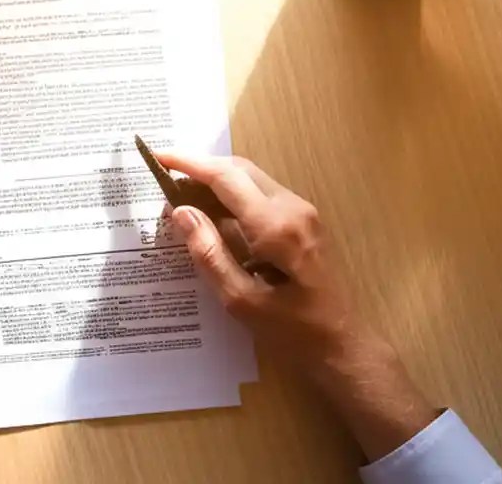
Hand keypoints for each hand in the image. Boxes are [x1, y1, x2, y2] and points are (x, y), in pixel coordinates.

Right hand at [158, 152, 436, 461]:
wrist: (343, 344)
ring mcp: (303, 213)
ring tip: (182, 198)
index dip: (189, 163)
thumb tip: (180, 212)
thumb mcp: (241, 301)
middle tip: (165, 179)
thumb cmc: (293, 331)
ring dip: (217, 181)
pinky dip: (233, 195)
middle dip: (200, 168)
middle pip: (239, 169)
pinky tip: (214, 215)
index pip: (225, 178)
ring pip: (252, 179)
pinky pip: (262, 195)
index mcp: (275, 226)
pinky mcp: (305, 222)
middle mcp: (293, 208)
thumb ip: (209, 254)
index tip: (158, 156)